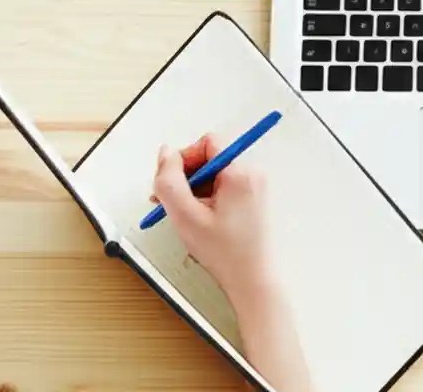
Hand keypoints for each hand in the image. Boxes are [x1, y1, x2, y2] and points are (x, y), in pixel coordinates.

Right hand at [150, 135, 271, 303]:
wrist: (253, 279)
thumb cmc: (225, 252)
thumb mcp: (185, 215)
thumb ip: (169, 180)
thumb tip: (166, 153)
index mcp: (240, 174)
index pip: (208, 142)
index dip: (184, 157)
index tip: (171, 181)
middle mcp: (253, 175)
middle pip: (210, 157)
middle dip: (185, 176)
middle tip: (167, 201)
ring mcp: (256, 187)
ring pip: (215, 174)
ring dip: (194, 189)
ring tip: (181, 214)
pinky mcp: (254, 199)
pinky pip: (225, 187)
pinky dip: (207, 197)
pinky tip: (197, 218)